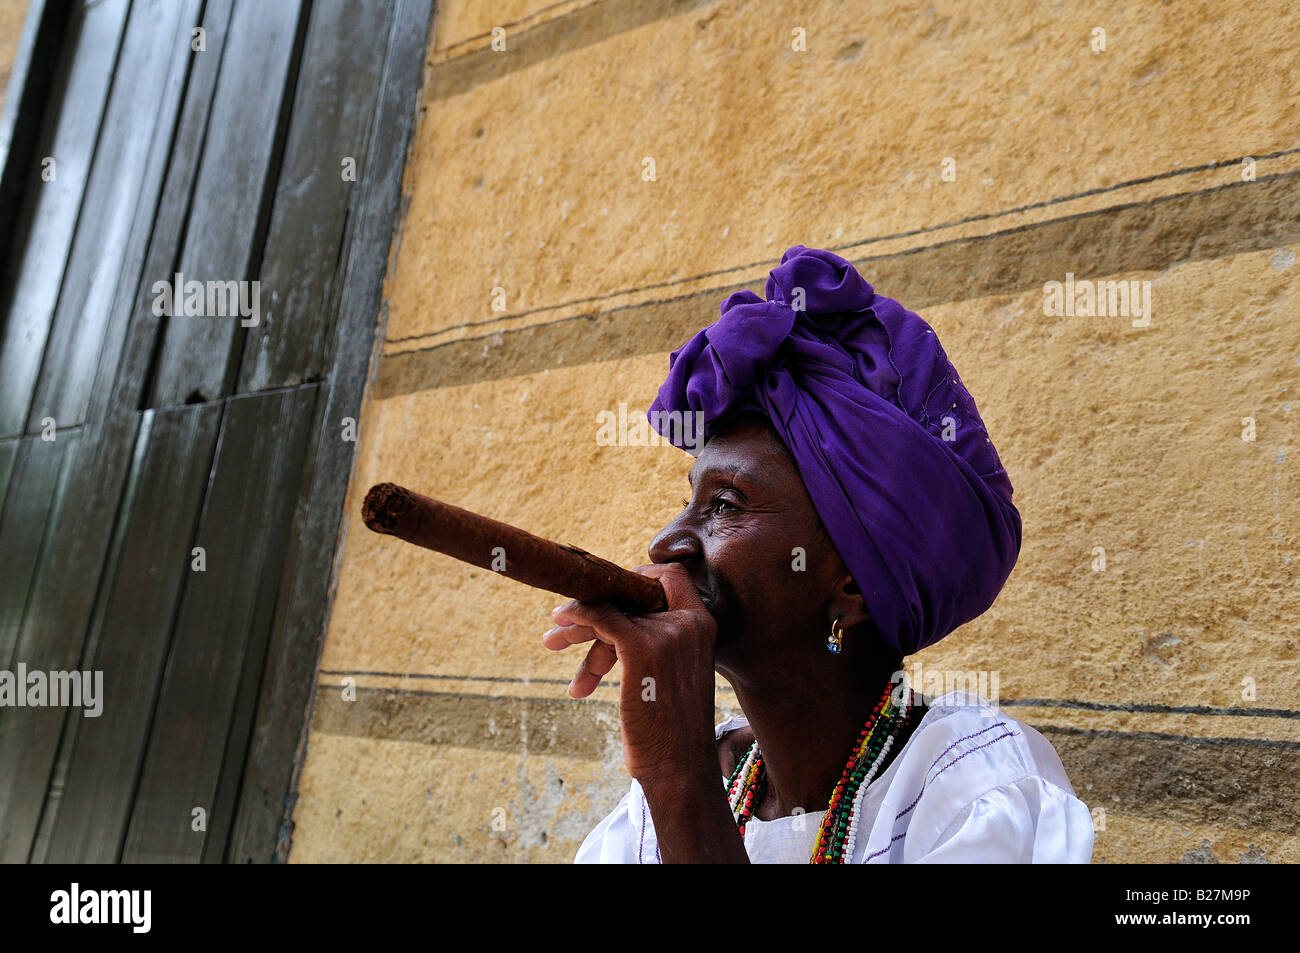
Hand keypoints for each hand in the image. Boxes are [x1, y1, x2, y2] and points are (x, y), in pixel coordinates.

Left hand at [541, 562, 718, 781]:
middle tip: (562, 622)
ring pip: (610, 606)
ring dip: (577, 622)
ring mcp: (667, 634)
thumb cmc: (671, 730)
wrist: (680, 768)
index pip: (671, 577)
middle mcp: (690, 623)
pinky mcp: (642, 649)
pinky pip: (602, 617)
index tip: (610, 597)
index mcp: (704, 625)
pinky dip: (577, 617)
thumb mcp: (673, 674)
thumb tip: (614, 623)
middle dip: (594, 606)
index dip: (637, 578)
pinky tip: (560, 628)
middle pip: (630, 594)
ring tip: (551, 641)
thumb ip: (657, 643)